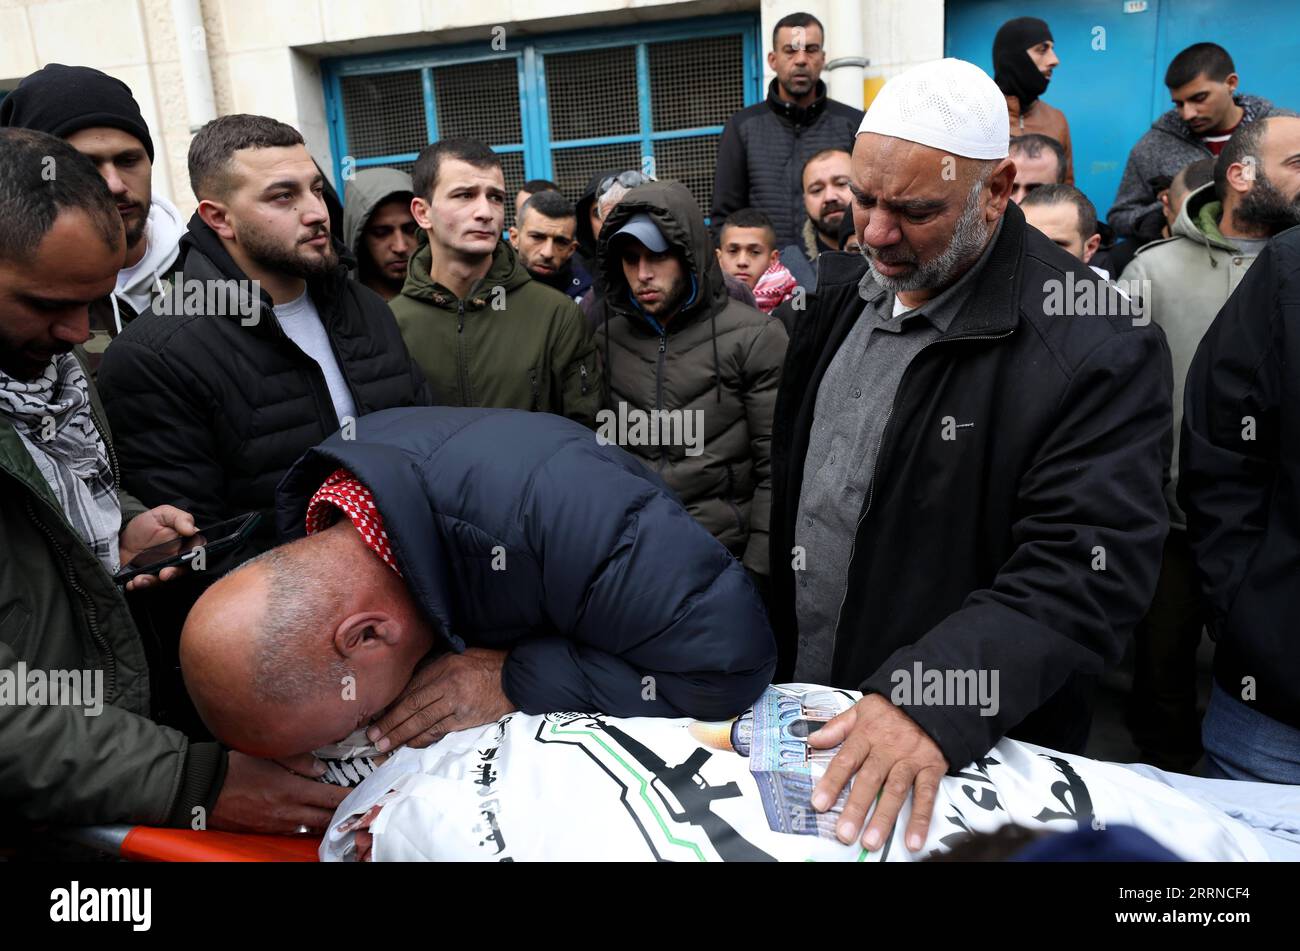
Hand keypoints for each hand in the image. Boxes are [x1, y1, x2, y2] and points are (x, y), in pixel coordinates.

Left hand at [117, 505, 196, 590]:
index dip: (196, 556)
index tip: (188, 557)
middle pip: (182, 570)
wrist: (123, 535)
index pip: (198, 552)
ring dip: (152, 582)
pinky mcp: (147, 578)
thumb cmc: (147, 524)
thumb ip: (180, 518)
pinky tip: (131, 583)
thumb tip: (192, 530)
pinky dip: (139, 585)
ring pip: (162, 581)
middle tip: (164, 574)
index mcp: (186, 545)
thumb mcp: (163, 514)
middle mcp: (177, 560)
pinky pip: (145, 585)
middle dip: (174, 573)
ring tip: (140, 580)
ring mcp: (162, 570)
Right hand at [208, 751, 348, 834]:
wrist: (205, 789)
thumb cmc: (236, 767)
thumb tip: (322, 768)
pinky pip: (294, 830)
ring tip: (340, 813)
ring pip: (311, 828)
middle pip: (326, 818)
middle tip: (360, 807)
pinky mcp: (266, 830)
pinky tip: (311, 817)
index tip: (366, 794)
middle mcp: (288, 812)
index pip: (331, 798)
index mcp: (292, 790)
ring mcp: (277, 824)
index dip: (351, 798)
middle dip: (344, 814)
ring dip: (326, 821)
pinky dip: (306, 825)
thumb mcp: (269, 753)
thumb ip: (300, 759)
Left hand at [366, 648, 514, 751]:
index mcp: (445, 668)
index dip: (393, 707)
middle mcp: (450, 686)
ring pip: (424, 724)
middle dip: (391, 725)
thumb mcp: (456, 658)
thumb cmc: (484, 665)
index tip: (377, 718)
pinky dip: (423, 740)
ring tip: (385, 746)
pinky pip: (440, 732)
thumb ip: (432, 672)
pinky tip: (410, 745)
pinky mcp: (467, 721)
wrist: (515, 679)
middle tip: (374, 738)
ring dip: (402, 737)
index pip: (412, 691)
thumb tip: (406, 692)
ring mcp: (459, 706)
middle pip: (413, 709)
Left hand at [807, 693, 947, 852]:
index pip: (845, 760)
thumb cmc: (893, 707)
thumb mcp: (861, 708)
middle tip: (845, 833)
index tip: (818, 804)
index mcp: (867, 734)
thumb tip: (812, 739)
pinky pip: (927, 795)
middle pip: (870, 779)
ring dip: (884, 818)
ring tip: (871, 841)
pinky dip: (921, 819)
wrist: (932, 696)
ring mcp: (910, 759)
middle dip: (856, 808)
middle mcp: (888, 749)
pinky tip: (913, 840)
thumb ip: (837, 726)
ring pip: (896, 790)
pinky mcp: (932, 767)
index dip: (831, 782)